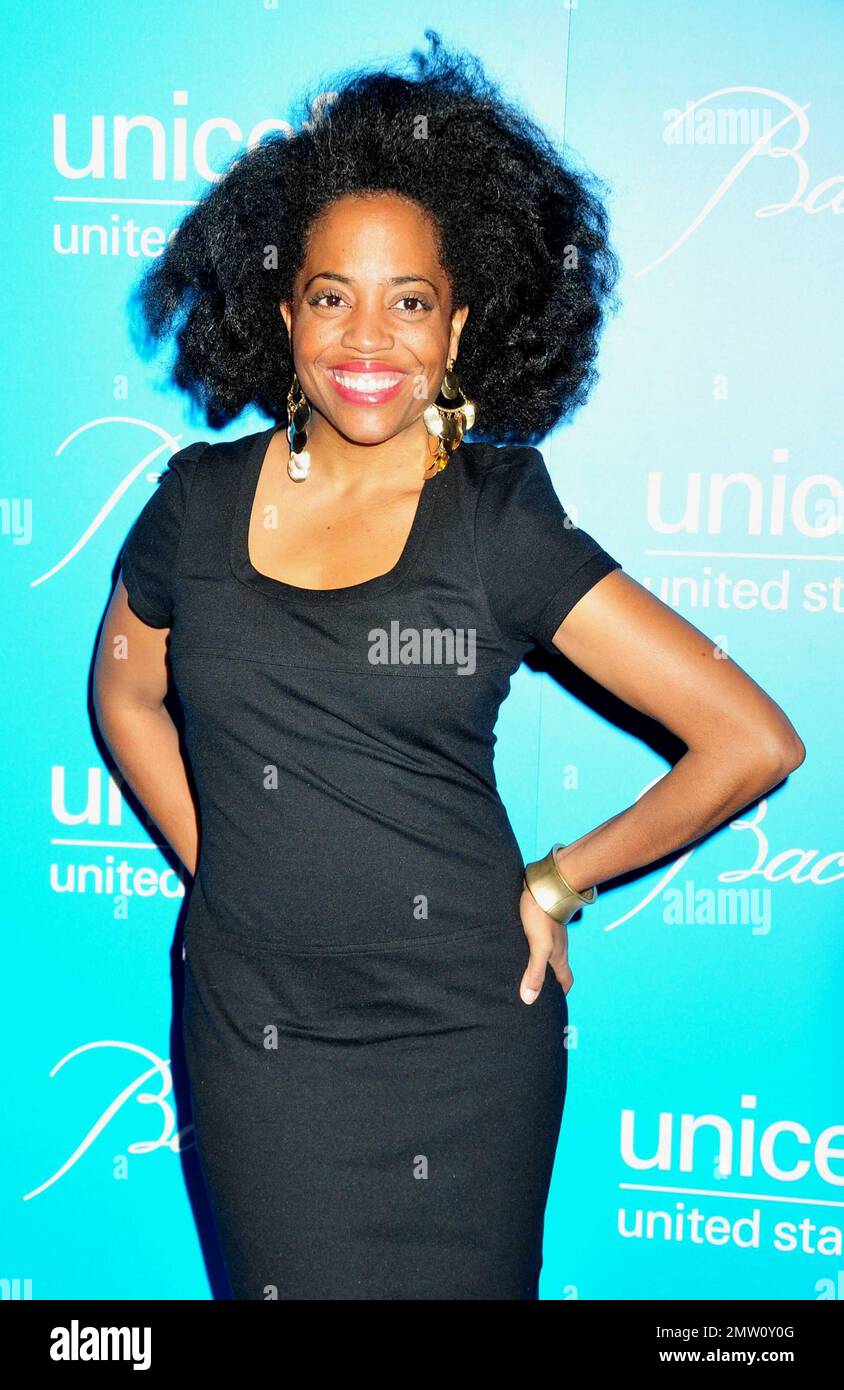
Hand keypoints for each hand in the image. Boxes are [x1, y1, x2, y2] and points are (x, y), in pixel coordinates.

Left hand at [518, 877, 572, 1004]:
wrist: (544, 885)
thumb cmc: (542, 916)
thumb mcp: (538, 947)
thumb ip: (535, 972)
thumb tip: (530, 999)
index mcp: (559, 956)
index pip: (566, 980)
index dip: (561, 993)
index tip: (553, 1002)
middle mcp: (557, 946)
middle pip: (556, 968)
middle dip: (548, 980)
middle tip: (535, 989)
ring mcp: (550, 933)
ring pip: (547, 953)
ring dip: (538, 963)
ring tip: (522, 970)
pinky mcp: (540, 921)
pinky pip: (538, 939)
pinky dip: (530, 947)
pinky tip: (518, 946)